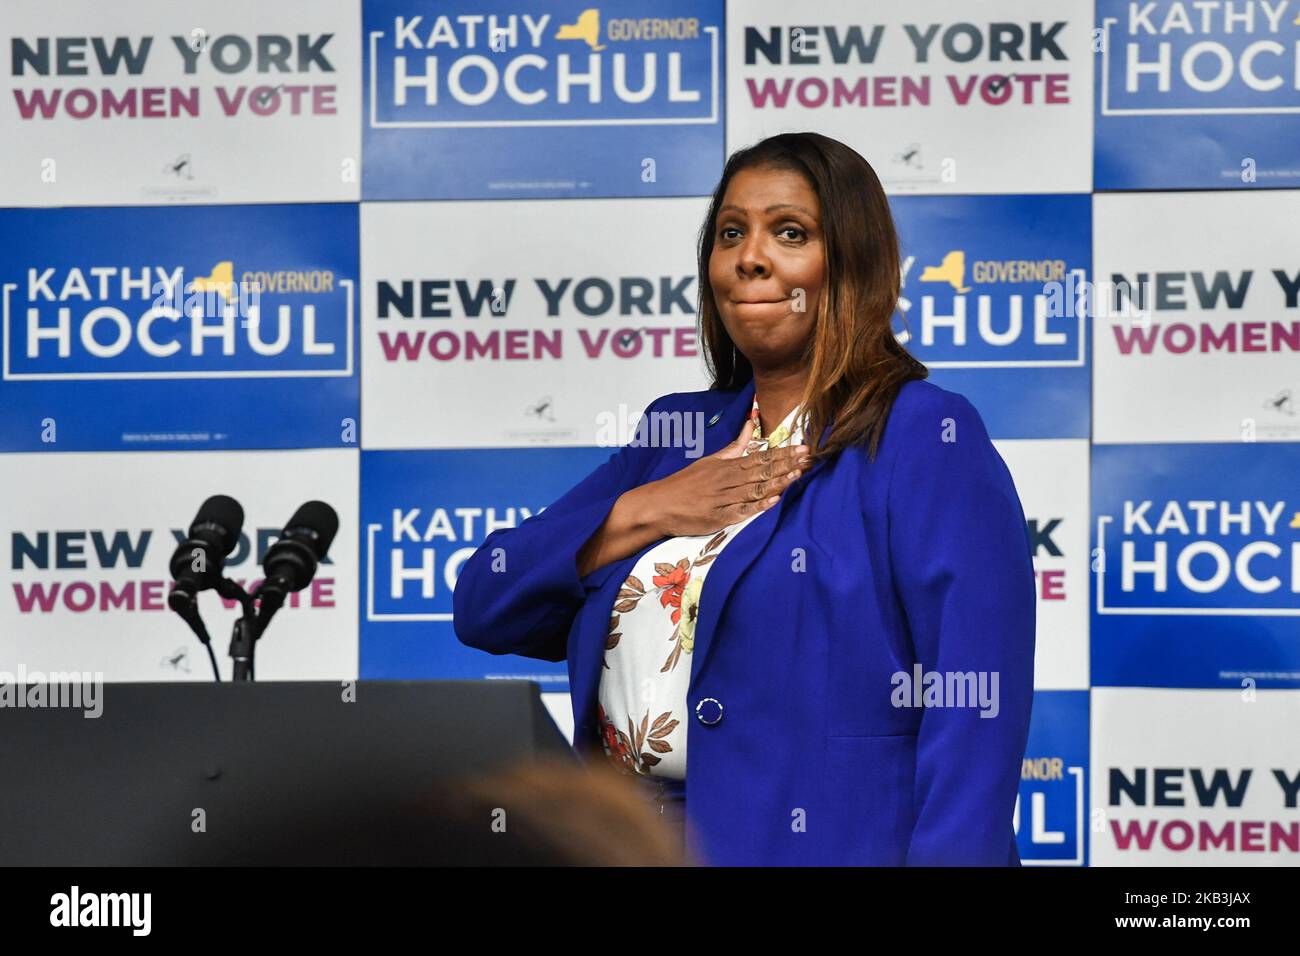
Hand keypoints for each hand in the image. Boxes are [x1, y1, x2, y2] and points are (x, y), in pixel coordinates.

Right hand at [636, 414, 811, 537]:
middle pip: (762, 471)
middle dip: (787, 465)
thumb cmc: (686, 482)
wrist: (659, 504)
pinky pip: (742, 511)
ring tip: (797, 476)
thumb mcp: (710, 460)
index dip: (784, 454)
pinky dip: (758, 506)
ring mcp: (723, 499)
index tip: (803, 448)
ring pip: (755, 489)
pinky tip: (774, 501)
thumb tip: (751, 423)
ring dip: (778, 483)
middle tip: (809, 458)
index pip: (761, 457)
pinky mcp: (719, 518)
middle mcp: (727, 480)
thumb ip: (735, 445)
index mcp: (727, 466)